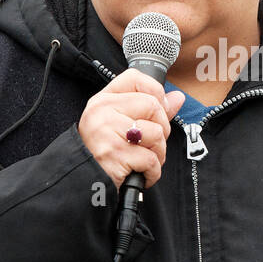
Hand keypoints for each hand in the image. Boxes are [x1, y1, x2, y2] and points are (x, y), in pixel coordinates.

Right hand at [77, 69, 185, 189]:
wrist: (84, 184)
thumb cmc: (106, 154)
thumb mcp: (121, 126)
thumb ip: (151, 110)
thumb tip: (178, 98)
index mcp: (103, 101)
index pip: (134, 78)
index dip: (155, 92)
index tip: (158, 111)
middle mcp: (102, 112)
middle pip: (152, 105)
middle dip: (162, 129)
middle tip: (150, 144)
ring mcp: (107, 132)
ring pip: (156, 133)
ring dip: (158, 153)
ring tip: (142, 161)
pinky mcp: (115, 154)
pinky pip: (151, 159)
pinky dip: (152, 172)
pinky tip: (139, 173)